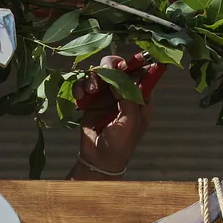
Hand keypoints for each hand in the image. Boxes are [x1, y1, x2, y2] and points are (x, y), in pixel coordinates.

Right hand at [71, 53, 164, 179]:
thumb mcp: (130, 120)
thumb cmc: (120, 142)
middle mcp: (124, 93)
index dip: (135, 64)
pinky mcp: (91, 100)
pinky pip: (84, 85)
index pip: (142, 73)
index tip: (124, 65)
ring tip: (90, 91)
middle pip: (118, 68)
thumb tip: (121, 75)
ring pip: (99, 74)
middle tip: (105, 70)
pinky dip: (80, 87)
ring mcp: (106, 95)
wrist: (98, 158)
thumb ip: (128, 96)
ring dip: (92, 78)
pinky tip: (80, 97)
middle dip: (110, 66)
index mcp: (140, 98)